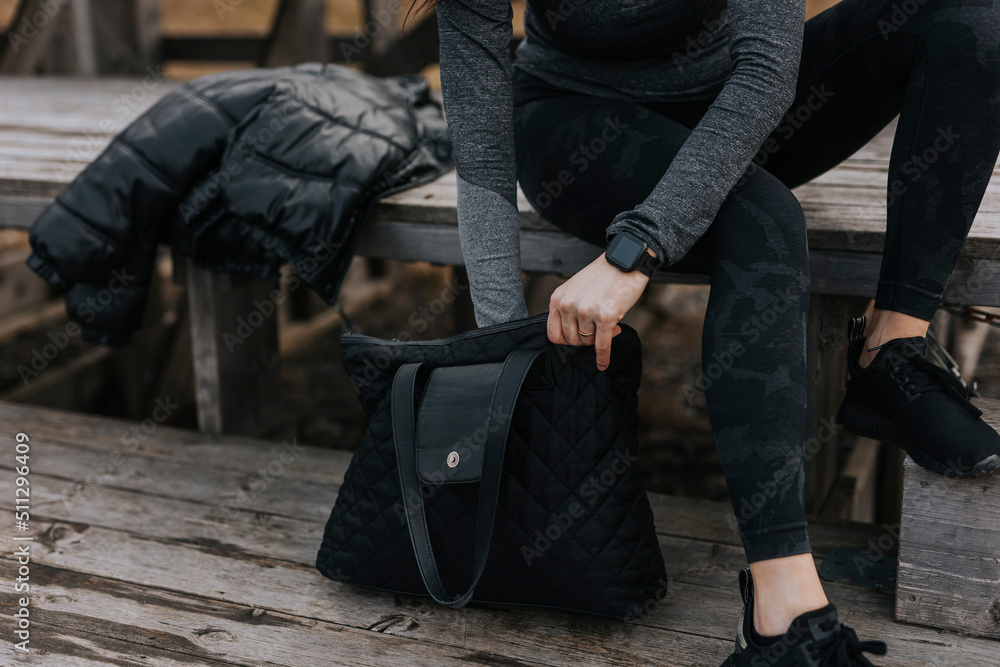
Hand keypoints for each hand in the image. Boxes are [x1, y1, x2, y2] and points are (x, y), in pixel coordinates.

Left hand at [547, 249, 653, 370]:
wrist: (625, 261)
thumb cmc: (602, 276)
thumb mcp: (575, 288)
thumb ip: (568, 309)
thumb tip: (573, 336)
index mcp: (557, 298)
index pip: (553, 334)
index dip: (565, 341)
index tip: (577, 339)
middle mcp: (568, 306)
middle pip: (571, 340)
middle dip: (585, 340)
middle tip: (598, 331)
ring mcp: (586, 312)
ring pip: (588, 342)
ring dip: (599, 338)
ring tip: (610, 326)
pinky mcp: (605, 317)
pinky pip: (601, 346)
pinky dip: (603, 358)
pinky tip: (603, 364)